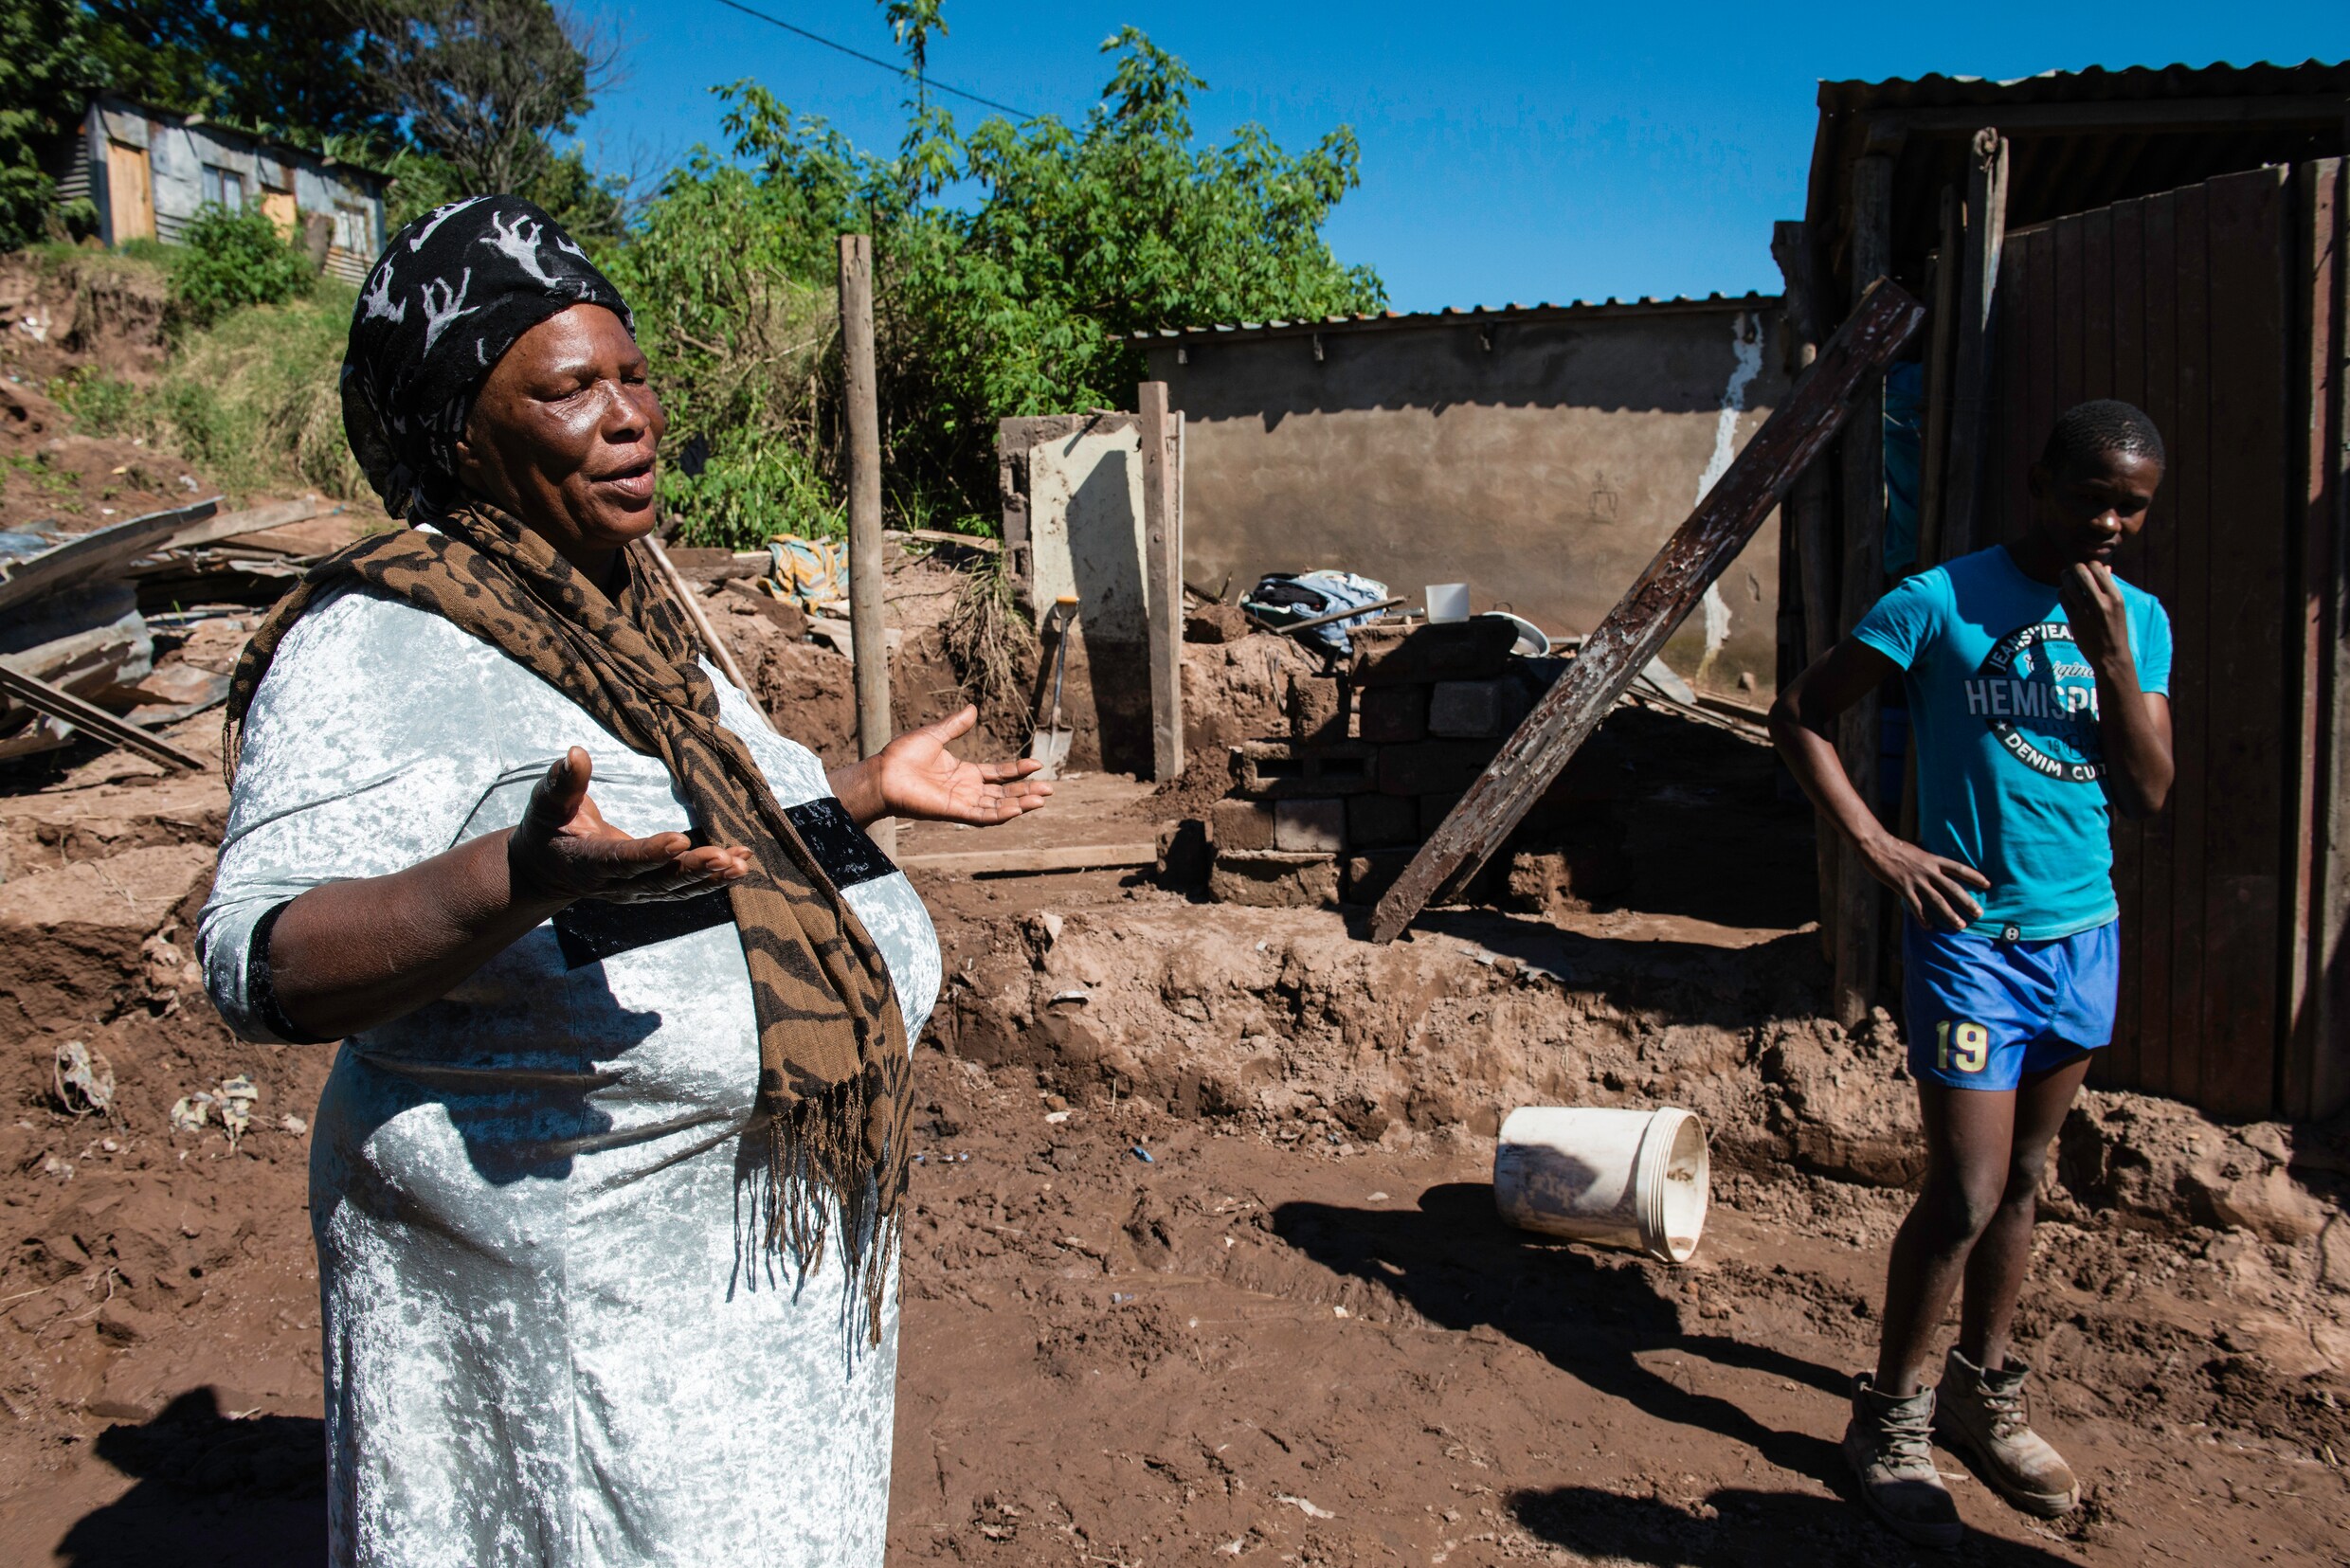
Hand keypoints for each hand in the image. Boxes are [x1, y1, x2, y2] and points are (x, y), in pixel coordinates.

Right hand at [508, 747, 752, 904]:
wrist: (545, 871)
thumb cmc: (547, 829)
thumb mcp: (545, 805)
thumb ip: (562, 783)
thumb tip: (575, 752)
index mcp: (588, 863)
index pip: (622, 860)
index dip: (650, 853)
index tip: (680, 841)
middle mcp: (615, 885)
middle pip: (659, 880)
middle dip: (693, 871)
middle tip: (725, 858)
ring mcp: (635, 892)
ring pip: (677, 889)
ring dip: (711, 878)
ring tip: (742, 864)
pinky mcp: (650, 889)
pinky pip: (685, 888)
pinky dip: (714, 879)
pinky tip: (742, 865)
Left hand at [864, 706, 1052, 825]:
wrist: (883, 773)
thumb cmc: (902, 755)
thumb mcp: (935, 735)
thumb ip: (955, 725)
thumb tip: (973, 709)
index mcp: (964, 773)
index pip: (999, 774)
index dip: (1018, 771)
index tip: (1037, 764)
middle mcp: (966, 790)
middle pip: (1004, 793)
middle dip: (1027, 791)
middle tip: (1050, 788)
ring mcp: (961, 802)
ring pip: (998, 806)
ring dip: (1020, 803)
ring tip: (1042, 798)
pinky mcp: (953, 812)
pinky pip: (981, 816)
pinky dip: (1000, 814)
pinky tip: (1018, 808)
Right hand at [1859, 833, 1989, 932]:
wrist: (1877, 846)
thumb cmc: (1896, 848)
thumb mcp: (1918, 851)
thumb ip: (1929, 861)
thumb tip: (1937, 868)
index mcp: (1934, 860)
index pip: (1959, 869)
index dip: (1974, 876)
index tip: (1988, 884)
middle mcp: (1929, 871)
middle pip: (1953, 888)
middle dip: (1967, 902)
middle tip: (1979, 913)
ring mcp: (1916, 880)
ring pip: (1937, 900)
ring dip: (1950, 914)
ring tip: (1960, 925)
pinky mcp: (1903, 888)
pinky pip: (1916, 906)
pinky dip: (1923, 918)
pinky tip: (1929, 927)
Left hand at [2058, 561, 2131, 671]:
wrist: (2110, 655)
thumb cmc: (2115, 628)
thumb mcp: (2119, 606)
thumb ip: (2110, 586)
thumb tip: (2106, 567)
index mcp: (2116, 596)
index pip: (2098, 567)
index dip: (2089, 565)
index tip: (2087, 569)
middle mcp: (2101, 602)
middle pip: (2080, 572)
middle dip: (2074, 568)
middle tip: (2073, 571)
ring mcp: (2086, 611)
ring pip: (2068, 583)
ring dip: (2065, 577)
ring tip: (2067, 578)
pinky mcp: (2074, 619)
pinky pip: (2062, 597)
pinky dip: (2062, 592)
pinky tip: (2066, 594)